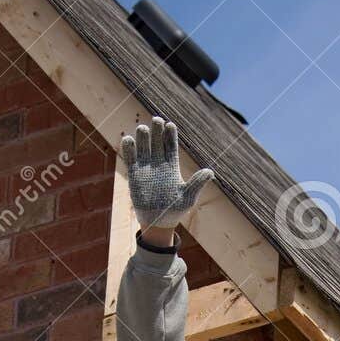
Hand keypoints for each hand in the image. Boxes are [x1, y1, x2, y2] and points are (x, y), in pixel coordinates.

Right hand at [120, 115, 213, 236]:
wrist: (158, 221)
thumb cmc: (176, 210)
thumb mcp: (188, 197)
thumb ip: (197, 183)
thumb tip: (210, 172)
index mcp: (172, 166)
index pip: (170, 146)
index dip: (170, 135)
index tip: (170, 125)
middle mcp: (158, 163)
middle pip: (157, 142)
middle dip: (157, 130)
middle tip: (157, 120)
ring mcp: (146, 167)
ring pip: (144, 146)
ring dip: (143, 137)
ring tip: (143, 129)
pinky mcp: (134, 173)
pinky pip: (130, 157)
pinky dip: (129, 148)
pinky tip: (129, 139)